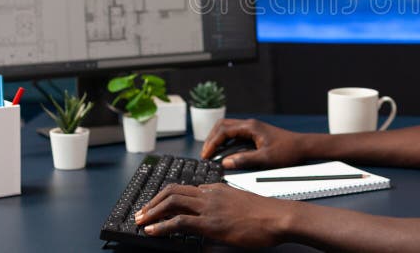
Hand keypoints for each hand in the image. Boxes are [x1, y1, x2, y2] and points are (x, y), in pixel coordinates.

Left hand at [134, 183, 291, 248]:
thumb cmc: (266, 216)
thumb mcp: (239, 208)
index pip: (184, 188)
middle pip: (172, 191)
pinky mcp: (210, 222)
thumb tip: (207, 230)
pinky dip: (161, 226)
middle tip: (141, 213)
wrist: (279, 217)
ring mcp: (209, 207)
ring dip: (151, 212)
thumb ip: (221, 213)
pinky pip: (179, 221)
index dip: (165, 197)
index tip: (155, 206)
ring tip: (141, 221)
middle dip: (152, 202)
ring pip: (171, 202)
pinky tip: (153, 231)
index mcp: (217, 188)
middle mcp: (210, 193)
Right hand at [200, 118, 305, 168]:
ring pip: (228, 129)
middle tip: (206, 154)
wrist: (303, 147)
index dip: (212, 143)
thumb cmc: (288, 151)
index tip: (206, 155)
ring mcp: (252, 129)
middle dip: (212, 139)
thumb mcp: (266, 159)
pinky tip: (225, 153)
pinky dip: (226, 142)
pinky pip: (235, 134)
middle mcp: (250, 125)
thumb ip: (244, 160)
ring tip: (212, 154)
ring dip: (218, 139)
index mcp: (251, 127)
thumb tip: (225, 163)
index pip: (224, 130)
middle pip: (223, 126)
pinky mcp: (255, 134)